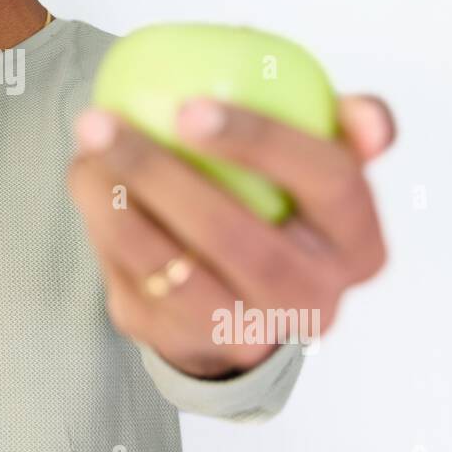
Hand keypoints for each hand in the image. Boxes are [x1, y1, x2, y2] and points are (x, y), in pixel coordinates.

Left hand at [66, 94, 395, 378]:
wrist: (250, 300)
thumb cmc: (286, 207)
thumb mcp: (322, 165)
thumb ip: (344, 127)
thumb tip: (367, 119)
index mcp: (359, 246)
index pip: (328, 184)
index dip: (260, 142)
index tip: (189, 106)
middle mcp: (313, 300)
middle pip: (238, 239)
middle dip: (161, 175)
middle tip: (103, 123)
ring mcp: (249, 333)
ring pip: (174, 273)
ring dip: (115, 207)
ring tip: (84, 154)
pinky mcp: (186, 345)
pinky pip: (136, 285)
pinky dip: (104, 232)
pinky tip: (88, 187)